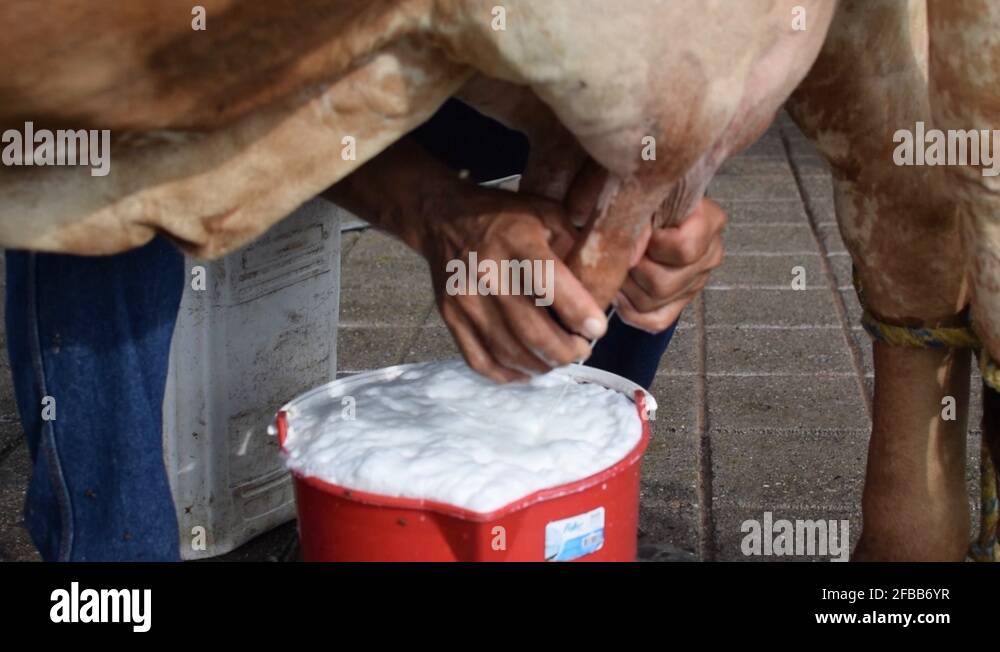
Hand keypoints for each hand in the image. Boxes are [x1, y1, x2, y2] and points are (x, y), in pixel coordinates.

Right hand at [421, 188, 607, 382]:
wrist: (443, 218)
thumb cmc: (506, 217)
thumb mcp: (546, 213)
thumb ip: (574, 246)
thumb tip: (603, 287)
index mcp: (515, 238)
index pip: (548, 281)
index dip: (578, 311)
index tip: (598, 329)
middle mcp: (487, 272)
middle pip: (530, 329)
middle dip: (565, 350)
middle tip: (583, 349)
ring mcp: (464, 299)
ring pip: (508, 352)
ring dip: (542, 365)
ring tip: (560, 357)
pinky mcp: (449, 317)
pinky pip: (481, 361)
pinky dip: (509, 374)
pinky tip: (529, 368)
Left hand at [615, 198, 726, 331]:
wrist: (644, 205)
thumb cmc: (642, 196)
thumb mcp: (641, 195)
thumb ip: (639, 217)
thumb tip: (631, 253)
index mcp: (709, 221)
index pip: (684, 248)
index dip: (651, 244)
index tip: (636, 232)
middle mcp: (710, 254)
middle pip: (663, 283)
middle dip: (631, 270)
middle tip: (619, 252)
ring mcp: (697, 281)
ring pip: (652, 303)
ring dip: (625, 287)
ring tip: (618, 266)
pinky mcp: (681, 302)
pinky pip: (655, 321)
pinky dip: (630, 311)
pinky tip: (620, 291)